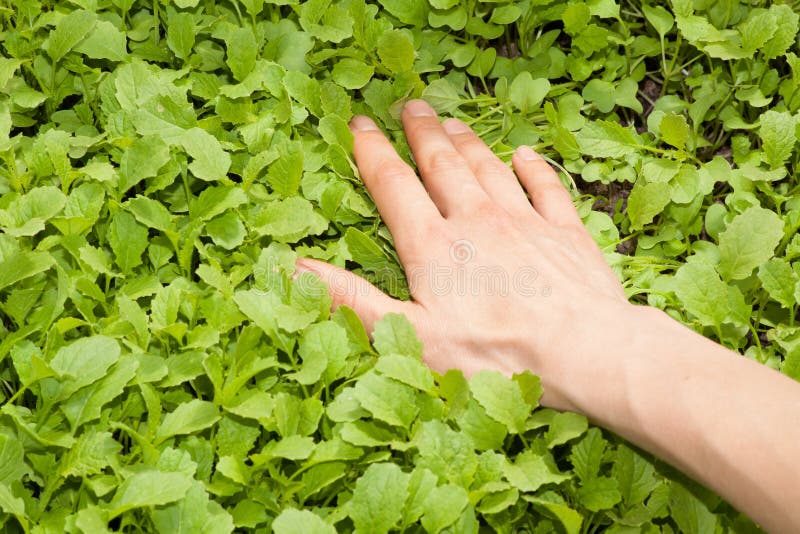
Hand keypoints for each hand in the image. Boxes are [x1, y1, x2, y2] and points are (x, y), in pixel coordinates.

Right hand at [296, 99, 633, 408]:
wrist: (584, 352)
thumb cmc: (493, 354)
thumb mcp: (409, 335)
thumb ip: (351, 298)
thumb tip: (293, 268)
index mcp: (433, 245)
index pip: (394, 185)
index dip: (374, 152)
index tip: (360, 125)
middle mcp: (476, 220)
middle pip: (443, 164)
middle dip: (423, 132)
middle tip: (411, 106)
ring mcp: (524, 222)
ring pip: (489, 168)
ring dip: (468, 141)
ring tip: (452, 121)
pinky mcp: (565, 233)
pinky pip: (546, 188)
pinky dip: (534, 168)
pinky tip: (526, 155)